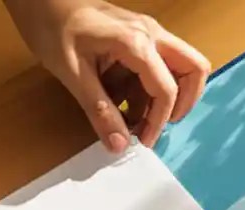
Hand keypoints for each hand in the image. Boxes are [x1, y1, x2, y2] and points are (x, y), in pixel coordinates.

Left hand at [5, 0, 210, 149]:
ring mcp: (147, 32)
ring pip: (179, 67)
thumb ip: (99, 111)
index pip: (166, 89)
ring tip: (133, 119)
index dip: (159, 121)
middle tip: (157, 126)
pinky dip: (148, 88)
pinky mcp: (139, 36)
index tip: (143, 142)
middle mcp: (151, 34)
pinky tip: (121, 101)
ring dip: (163, 97)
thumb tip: (119, 145)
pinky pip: (158, 64)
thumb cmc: (52, 28)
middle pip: (193, 69)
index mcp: (137, 43)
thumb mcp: (72, 74)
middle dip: (183, 103)